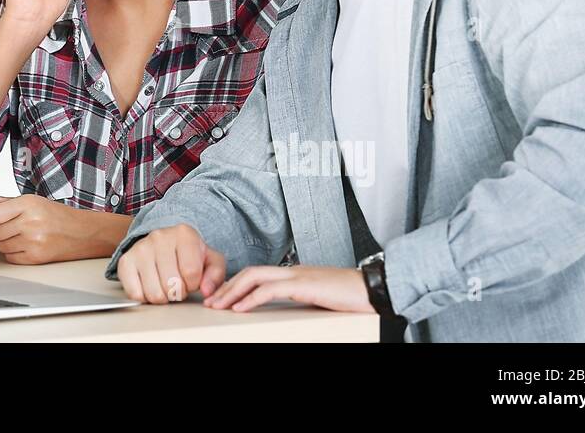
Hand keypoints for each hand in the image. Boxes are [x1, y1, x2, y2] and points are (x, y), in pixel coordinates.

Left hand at [0, 189, 96, 263]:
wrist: (83, 233)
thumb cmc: (58, 216)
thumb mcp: (33, 201)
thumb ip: (6, 201)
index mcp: (28, 204)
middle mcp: (30, 222)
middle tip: (0, 227)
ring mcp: (33, 241)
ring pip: (0, 246)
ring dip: (2, 242)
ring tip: (17, 235)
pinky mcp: (36, 257)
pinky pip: (10, 257)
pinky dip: (11, 253)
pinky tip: (21, 245)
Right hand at [116, 223, 226, 302]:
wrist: (164, 243)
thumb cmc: (188, 254)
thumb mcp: (210, 260)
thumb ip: (215, 275)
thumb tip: (206, 291)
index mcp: (183, 234)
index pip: (191, 273)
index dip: (193, 284)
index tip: (191, 279)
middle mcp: (159, 237)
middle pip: (171, 285)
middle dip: (178, 292)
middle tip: (177, 283)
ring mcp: (140, 248)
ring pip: (154, 293)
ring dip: (163, 296)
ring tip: (165, 284)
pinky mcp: (125, 261)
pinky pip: (135, 294)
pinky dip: (145, 297)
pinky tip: (151, 285)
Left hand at [203, 265, 372, 313]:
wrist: (374, 290)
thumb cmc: (351, 298)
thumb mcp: (318, 299)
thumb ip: (300, 300)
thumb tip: (283, 311)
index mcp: (295, 275)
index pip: (258, 274)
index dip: (237, 285)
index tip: (222, 298)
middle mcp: (292, 271)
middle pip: (250, 272)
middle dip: (227, 286)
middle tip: (210, 302)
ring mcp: (297, 276)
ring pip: (254, 277)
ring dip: (232, 291)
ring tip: (217, 305)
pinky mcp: (304, 285)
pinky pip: (270, 289)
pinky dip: (251, 298)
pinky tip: (239, 307)